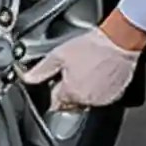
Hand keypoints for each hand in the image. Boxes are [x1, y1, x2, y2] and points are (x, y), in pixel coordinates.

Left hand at [20, 27, 140, 110]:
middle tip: (73, 72)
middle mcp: (86, 100)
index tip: (57, 81)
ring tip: (87, 70)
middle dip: (69, 91)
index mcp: (70, 92)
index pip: (55, 102)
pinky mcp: (116, 95)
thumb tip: (28, 78)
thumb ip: (42, 69)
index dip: (54, 90)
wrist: (118, 41)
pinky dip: (99, 89)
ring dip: (84, 90)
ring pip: (87, 100)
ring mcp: (102, 99)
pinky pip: (103, 97)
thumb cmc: (92, 46)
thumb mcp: (59, 54)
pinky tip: (99, 73)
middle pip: (71, 103)